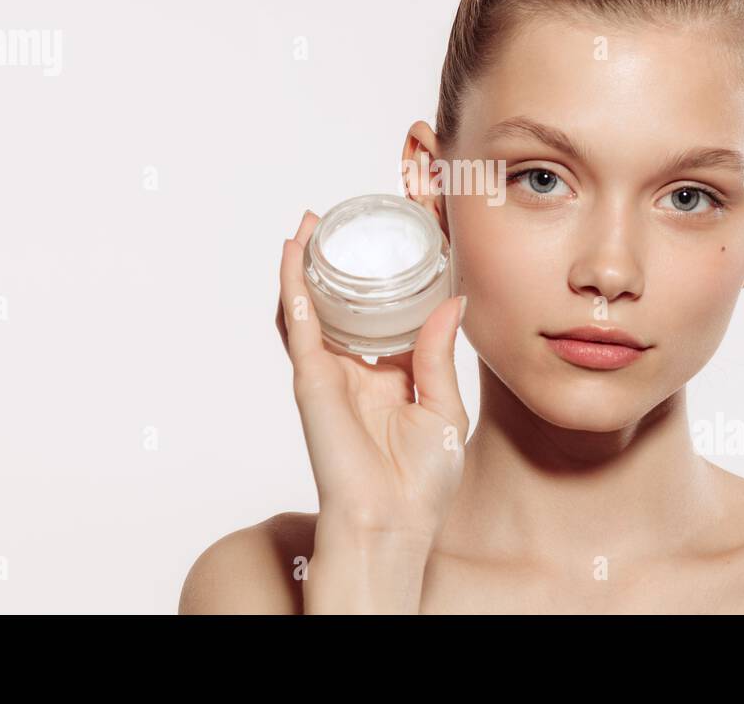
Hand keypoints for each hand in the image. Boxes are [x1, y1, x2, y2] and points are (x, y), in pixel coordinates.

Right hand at [276, 210, 468, 549]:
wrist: (393, 521)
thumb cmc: (420, 482)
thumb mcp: (444, 408)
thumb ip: (439, 354)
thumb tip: (450, 301)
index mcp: (387, 377)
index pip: (382, 317)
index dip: (383, 282)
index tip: (394, 243)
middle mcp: (353, 371)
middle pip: (338, 306)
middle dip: (337, 265)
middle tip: (340, 223)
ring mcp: (329, 373)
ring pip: (310, 308)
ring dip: (305, 266)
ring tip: (308, 226)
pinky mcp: (312, 379)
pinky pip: (298, 324)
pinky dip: (293, 286)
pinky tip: (293, 255)